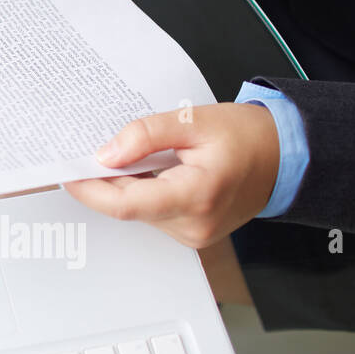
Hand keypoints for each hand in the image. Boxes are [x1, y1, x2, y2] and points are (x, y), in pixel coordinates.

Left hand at [64, 103, 281, 248]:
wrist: (286, 158)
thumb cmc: (248, 137)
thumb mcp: (193, 120)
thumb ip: (146, 134)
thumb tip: (107, 153)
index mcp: (196, 196)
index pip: (125, 204)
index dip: (90, 189)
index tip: (68, 171)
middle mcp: (194, 224)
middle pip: (128, 206)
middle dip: (102, 181)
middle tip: (84, 152)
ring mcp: (193, 233)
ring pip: (138, 210)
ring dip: (123, 184)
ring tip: (124, 153)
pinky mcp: (192, 232)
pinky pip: (152, 212)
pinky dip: (140, 190)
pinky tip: (142, 168)